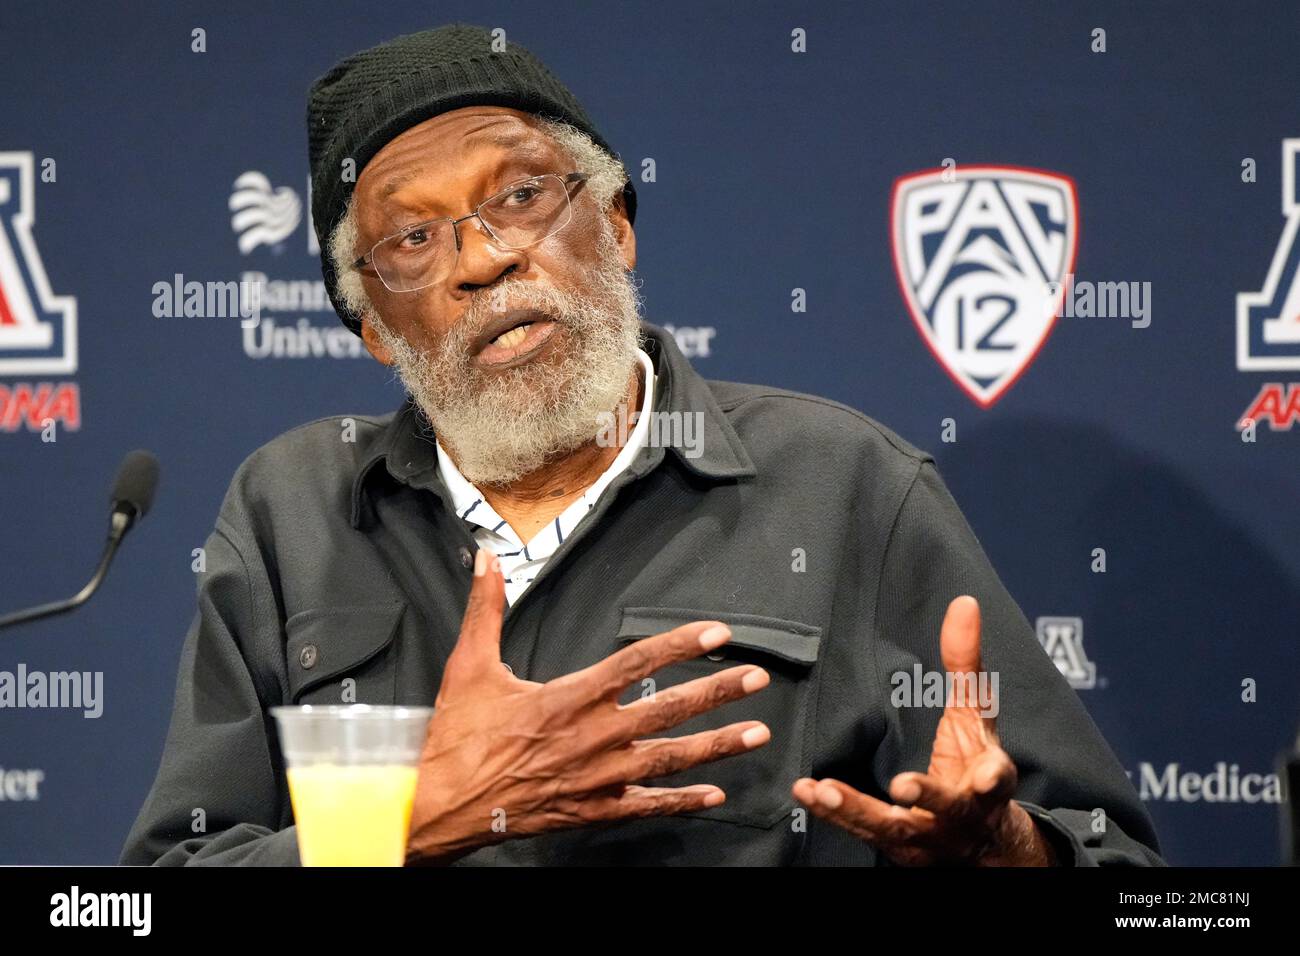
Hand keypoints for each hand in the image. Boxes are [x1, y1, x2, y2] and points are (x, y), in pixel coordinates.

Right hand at [406, 549, 772, 863]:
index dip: (679, 646)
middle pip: (666, 711)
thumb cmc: (456, 740)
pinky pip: (646, 806)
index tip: (716, 634)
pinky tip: (716, 793)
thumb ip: (486, 609)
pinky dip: (683, 800)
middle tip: (756, 678)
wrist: (438, 806)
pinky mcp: (592, 812)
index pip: (635, 663)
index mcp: (566, 698)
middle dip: (716, 692)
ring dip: (716, 744)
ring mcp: (596, 779)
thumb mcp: (468, 667)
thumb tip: (487, 559)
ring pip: (668, 759)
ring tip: (757, 731)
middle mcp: (590, 738)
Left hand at [792, 596, 1055, 865]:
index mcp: (987, 782)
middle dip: (928, 795)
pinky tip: (806, 793)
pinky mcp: (894, 847)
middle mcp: (960, 815)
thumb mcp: (976, 719)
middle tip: (903, 785)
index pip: (997, 778)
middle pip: (948, 807)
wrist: (982, 846)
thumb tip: (964, 602)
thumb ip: (966, 664)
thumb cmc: (975, 769)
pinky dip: (833, 813)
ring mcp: (927, 837)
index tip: (985, 774)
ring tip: (826, 791)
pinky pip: (861, 832)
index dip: (992, 776)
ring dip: (858, 810)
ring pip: (893, 828)